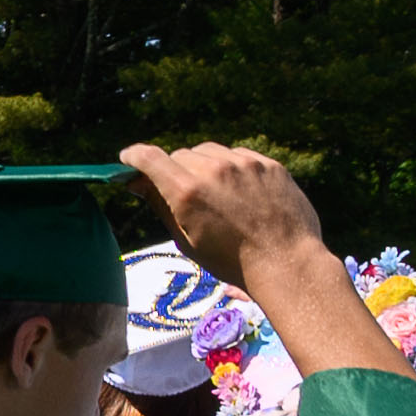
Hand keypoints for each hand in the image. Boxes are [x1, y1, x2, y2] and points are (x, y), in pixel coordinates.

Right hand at [121, 142, 328, 287]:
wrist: (286, 263)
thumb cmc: (232, 261)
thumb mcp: (187, 240)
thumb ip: (160, 206)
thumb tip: (137, 184)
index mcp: (187, 192)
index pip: (148, 157)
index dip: (133, 156)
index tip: (128, 159)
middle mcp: (213, 170)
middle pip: (179, 155)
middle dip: (174, 170)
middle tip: (183, 191)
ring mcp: (244, 164)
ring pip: (209, 151)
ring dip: (203, 165)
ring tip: (216, 192)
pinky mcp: (268, 164)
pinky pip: (238, 155)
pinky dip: (231, 167)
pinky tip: (240, 192)